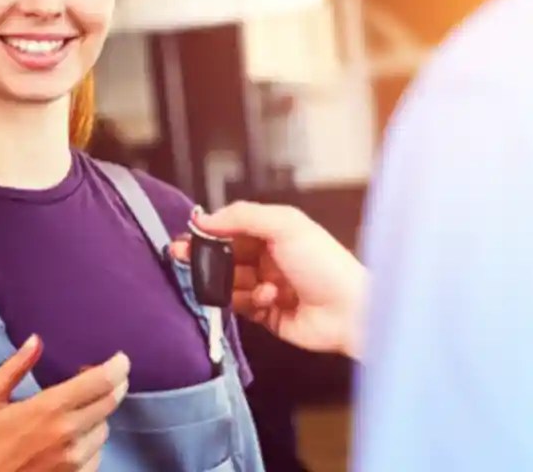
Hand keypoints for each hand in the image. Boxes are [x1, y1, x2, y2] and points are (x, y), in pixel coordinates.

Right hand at [0, 335, 129, 471]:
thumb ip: (14, 368)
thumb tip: (36, 340)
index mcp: (50, 408)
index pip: (101, 381)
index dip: (118, 366)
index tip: (121, 359)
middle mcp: (70, 432)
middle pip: (111, 401)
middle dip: (114, 385)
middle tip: (103, 378)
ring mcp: (76, 458)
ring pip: (105, 428)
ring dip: (99, 415)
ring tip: (80, 410)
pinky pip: (98, 454)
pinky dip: (92, 442)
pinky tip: (75, 438)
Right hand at [170, 202, 368, 360]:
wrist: (351, 312)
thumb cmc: (324, 264)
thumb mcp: (285, 226)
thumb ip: (242, 216)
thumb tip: (204, 218)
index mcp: (275, 233)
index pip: (232, 229)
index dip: (208, 232)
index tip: (185, 236)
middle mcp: (269, 258)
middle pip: (224, 256)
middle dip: (205, 258)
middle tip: (182, 259)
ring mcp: (267, 287)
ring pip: (229, 282)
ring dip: (231, 281)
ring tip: (247, 282)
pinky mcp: (267, 315)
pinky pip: (241, 307)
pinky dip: (250, 301)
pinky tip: (270, 298)